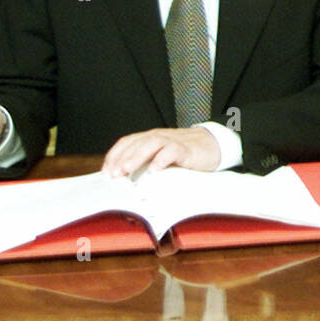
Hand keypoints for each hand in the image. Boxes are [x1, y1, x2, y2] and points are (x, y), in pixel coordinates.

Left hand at [101, 127, 220, 176]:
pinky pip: (172, 151)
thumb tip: (125, 182)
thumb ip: (146, 164)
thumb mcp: (161, 157)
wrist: (213, 145)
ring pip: (151, 144)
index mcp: (150, 138)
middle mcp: (159, 137)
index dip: (114, 155)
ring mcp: (173, 141)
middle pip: (136, 143)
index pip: (127, 142)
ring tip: (127, 170)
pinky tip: (154, 170)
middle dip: (122, 158)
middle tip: (113, 174)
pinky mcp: (186, 149)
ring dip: (136, 156)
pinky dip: (162, 160)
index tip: (106, 172)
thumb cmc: (185, 154)